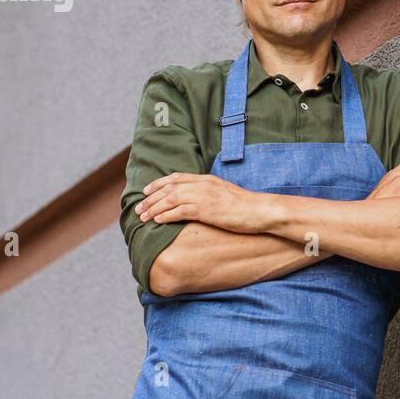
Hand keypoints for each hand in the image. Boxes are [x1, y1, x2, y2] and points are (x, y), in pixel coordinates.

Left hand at [137, 172, 267, 232]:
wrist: (260, 211)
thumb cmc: (245, 207)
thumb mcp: (225, 194)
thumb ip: (210, 194)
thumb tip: (198, 202)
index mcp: (207, 179)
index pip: (176, 177)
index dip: (158, 184)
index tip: (146, 191)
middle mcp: (203, 185)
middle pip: (169, 188)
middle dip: (151, 198)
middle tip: (139, 208)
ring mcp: (204, 196)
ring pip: (171, 199)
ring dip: (154, 208)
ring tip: (143, 217)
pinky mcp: (206, 210)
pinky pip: (180, 211)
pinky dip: (166, 215)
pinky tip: (157, 221)